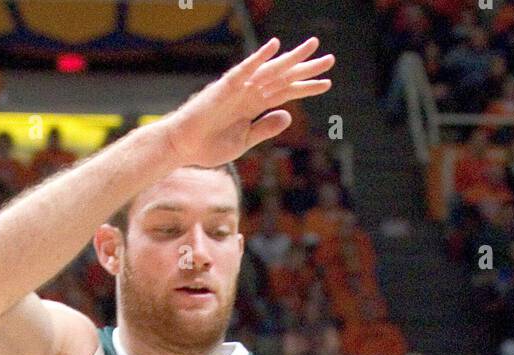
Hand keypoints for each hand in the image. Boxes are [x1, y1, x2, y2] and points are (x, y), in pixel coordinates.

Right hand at [163, 38, 333, 166]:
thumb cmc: (210, 145)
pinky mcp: (224, 88)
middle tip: (329, 59)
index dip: (306, 88)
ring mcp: (238, 88)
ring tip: (312, 47)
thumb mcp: (245, 140)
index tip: (327, 83)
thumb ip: (266, 127)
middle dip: (306, 69)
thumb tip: (289, 116)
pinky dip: (258, 59)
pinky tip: (273, 47)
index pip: (286, 92)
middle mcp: (250, 92)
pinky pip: (244, 70)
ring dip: (290, 59)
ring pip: (270, 70)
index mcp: (255, 105)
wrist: (184, 147)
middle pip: (283, 77)